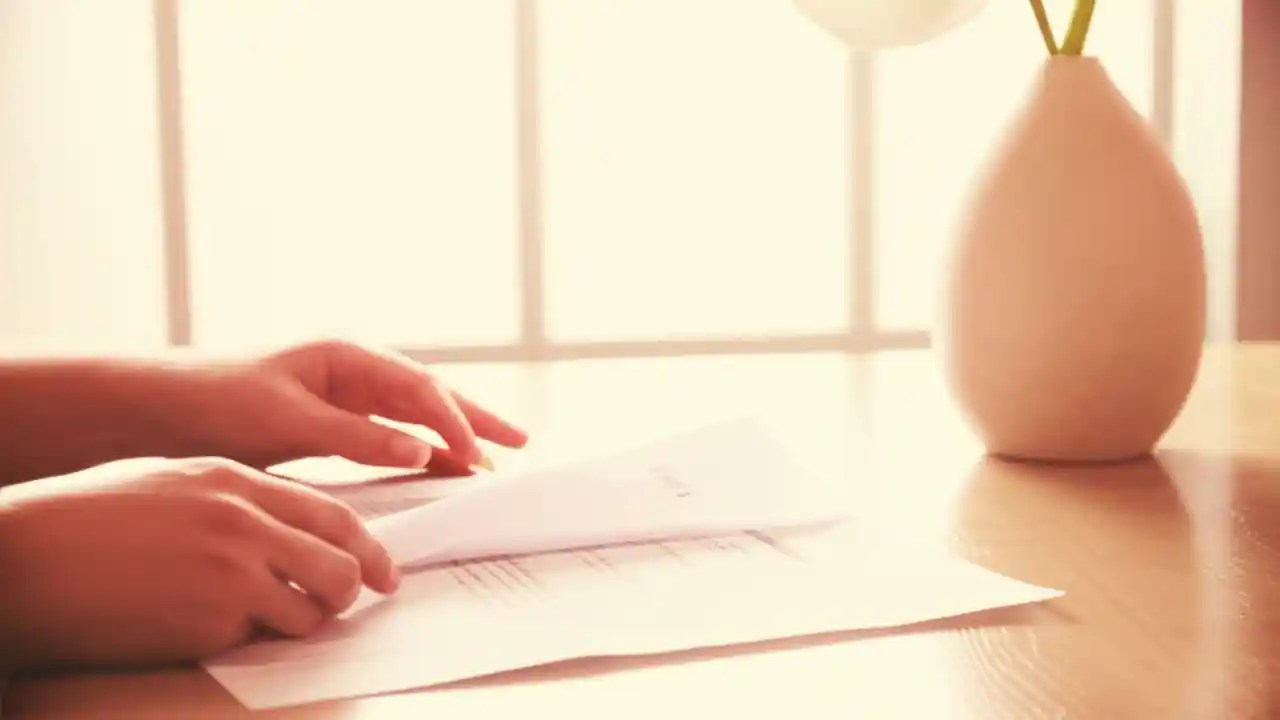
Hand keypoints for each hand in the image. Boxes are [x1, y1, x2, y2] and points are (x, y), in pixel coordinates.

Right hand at [0, 457, 398, 668]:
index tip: (384, 571)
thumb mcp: (177, 480)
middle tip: (339, 603)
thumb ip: (241, 497)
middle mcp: (245, 527)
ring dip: (301, 621)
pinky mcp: (208, 627)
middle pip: (340, 567)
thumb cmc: (91, 517)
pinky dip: (245, 639)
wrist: (31, 558)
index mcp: (239, 483)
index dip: (369, 548)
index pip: (335, 515)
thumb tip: (290, 528)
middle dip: (349, 591)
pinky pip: (254, 640)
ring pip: (309, 612)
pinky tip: (204, 624)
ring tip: (266, 617)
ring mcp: (230, 579)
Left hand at [176, 340, 527, 473]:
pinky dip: (421, 447)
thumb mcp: (287, 421)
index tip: (478, 460)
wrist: (160, 408)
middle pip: (429, 393)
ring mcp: (343, 393)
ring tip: (493, 457)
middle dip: (475, 417)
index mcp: (346, 357)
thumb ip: (357, 435)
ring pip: (414, 413)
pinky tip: (438, 463)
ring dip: (454, 434)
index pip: (419, 389)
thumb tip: (422, 452)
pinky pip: (390, 432)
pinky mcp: (330, 420)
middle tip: (521, 443)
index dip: (454, 424)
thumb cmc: (217, 403)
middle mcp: (352, 370)